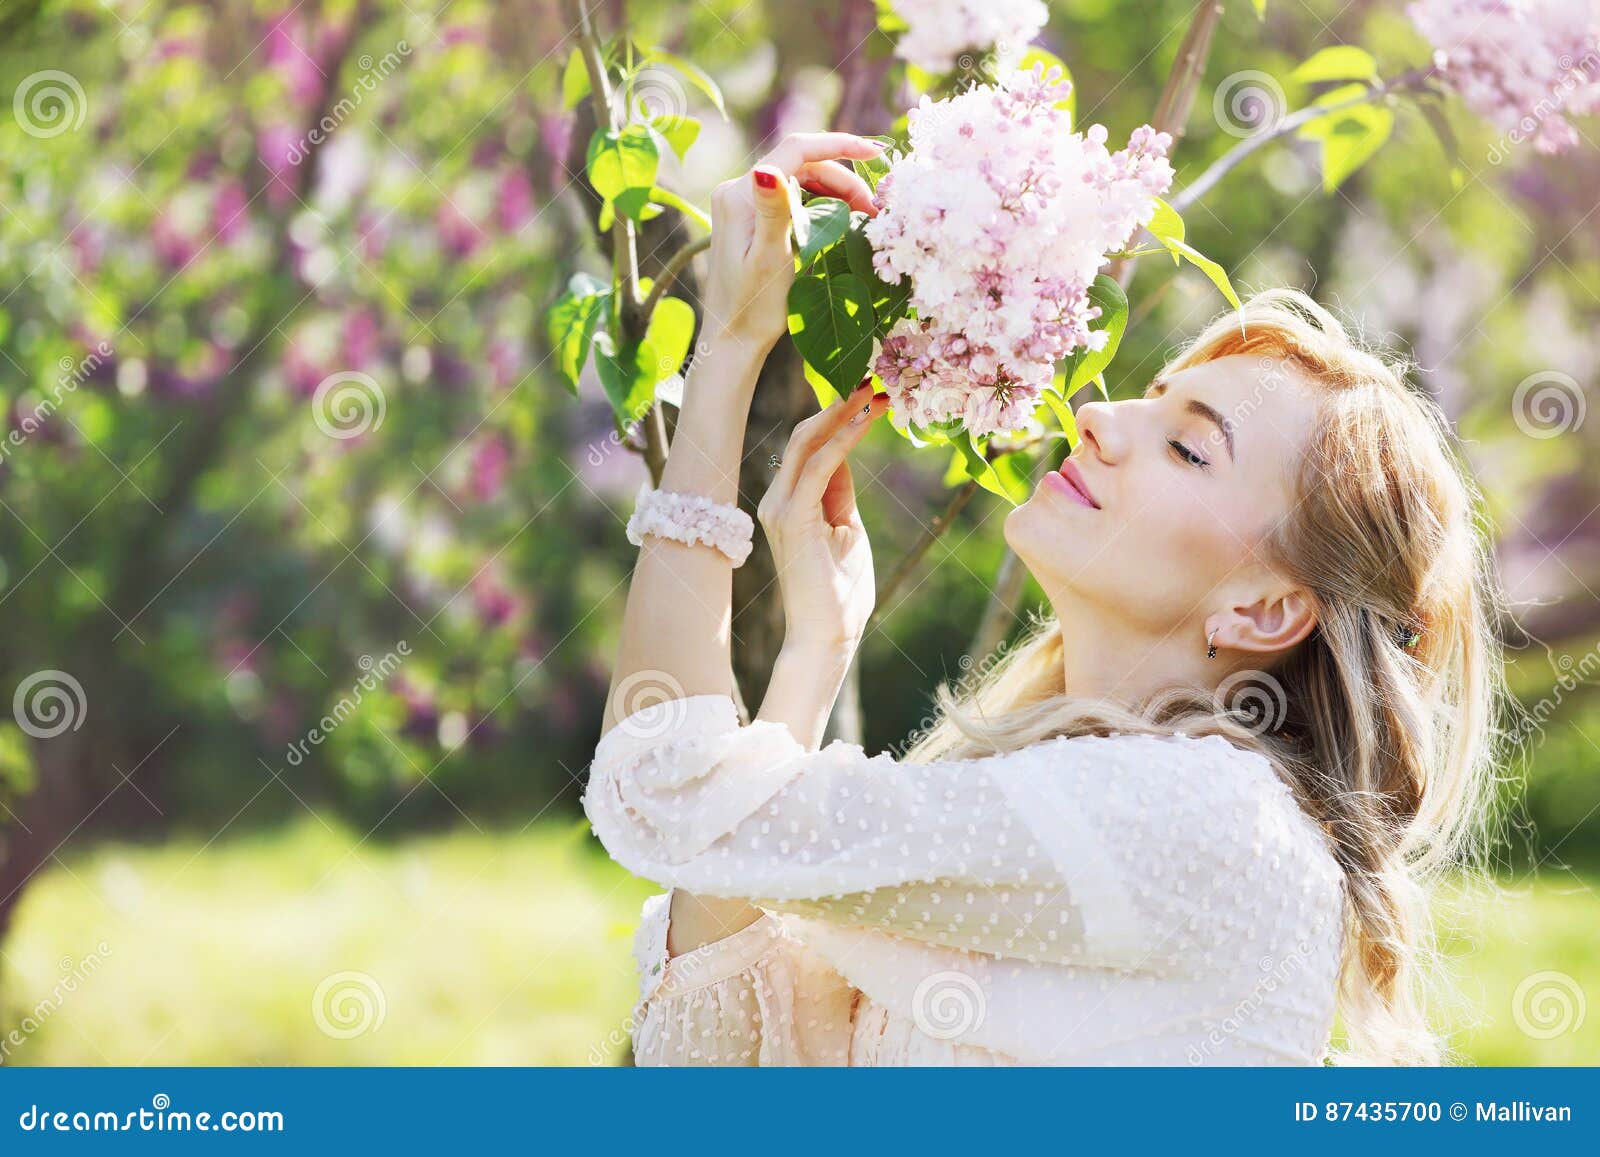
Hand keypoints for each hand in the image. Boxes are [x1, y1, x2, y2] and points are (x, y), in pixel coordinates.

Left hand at [701, 131, 883, 354]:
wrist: (732, 338)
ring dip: (836, 191)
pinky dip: (821, 204)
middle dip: (843, 179)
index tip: (876, 153)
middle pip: (801, 165)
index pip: (796, 150)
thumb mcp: (768, 259)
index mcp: (740, 194)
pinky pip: (792, 198)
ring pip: (800, 179)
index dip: (839, 145)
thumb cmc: (752, 306)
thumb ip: (773, 211)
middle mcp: (737, 191)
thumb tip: (766, 168)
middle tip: (875, 209)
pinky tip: (842, 221)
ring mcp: (743, 204)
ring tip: (865, 217)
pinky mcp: (751, 219)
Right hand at [758, 381, 890, 648]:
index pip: (810, 447)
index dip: (838, 417)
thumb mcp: (846, 531)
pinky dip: (843, 439)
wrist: (826, 637)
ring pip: (806, 443)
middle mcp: (777, 500)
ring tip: (874, 389)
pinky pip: (817, 467)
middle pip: (803, 437)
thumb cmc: (839, 594)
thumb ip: (839, 494)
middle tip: (873, 377)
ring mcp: (779, 508)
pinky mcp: (791, 519)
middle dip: (838, 404)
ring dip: (842, 413)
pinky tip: (865, 418)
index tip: (870, 392)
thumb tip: (844, 456)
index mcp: (789, 503)